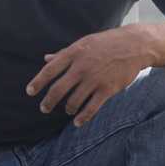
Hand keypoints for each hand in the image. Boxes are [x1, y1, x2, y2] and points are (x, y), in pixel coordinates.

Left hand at [26, 27, 157, 126]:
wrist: (134, 45)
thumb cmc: (106, 43)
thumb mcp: (84, 44)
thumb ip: (64, 53)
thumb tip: (46, 58)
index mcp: (74, 53)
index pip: (50, 70)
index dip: (38, 82)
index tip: (30, 92)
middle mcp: (81, 67)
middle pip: (59, 89)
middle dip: (49, 102)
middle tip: (44, 108)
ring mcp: (94, 79)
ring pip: (74, 101)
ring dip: (68, 108)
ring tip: (68, 110)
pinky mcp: (107, 89)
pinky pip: (91, 108)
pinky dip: (82, 117)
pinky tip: (77, 122)